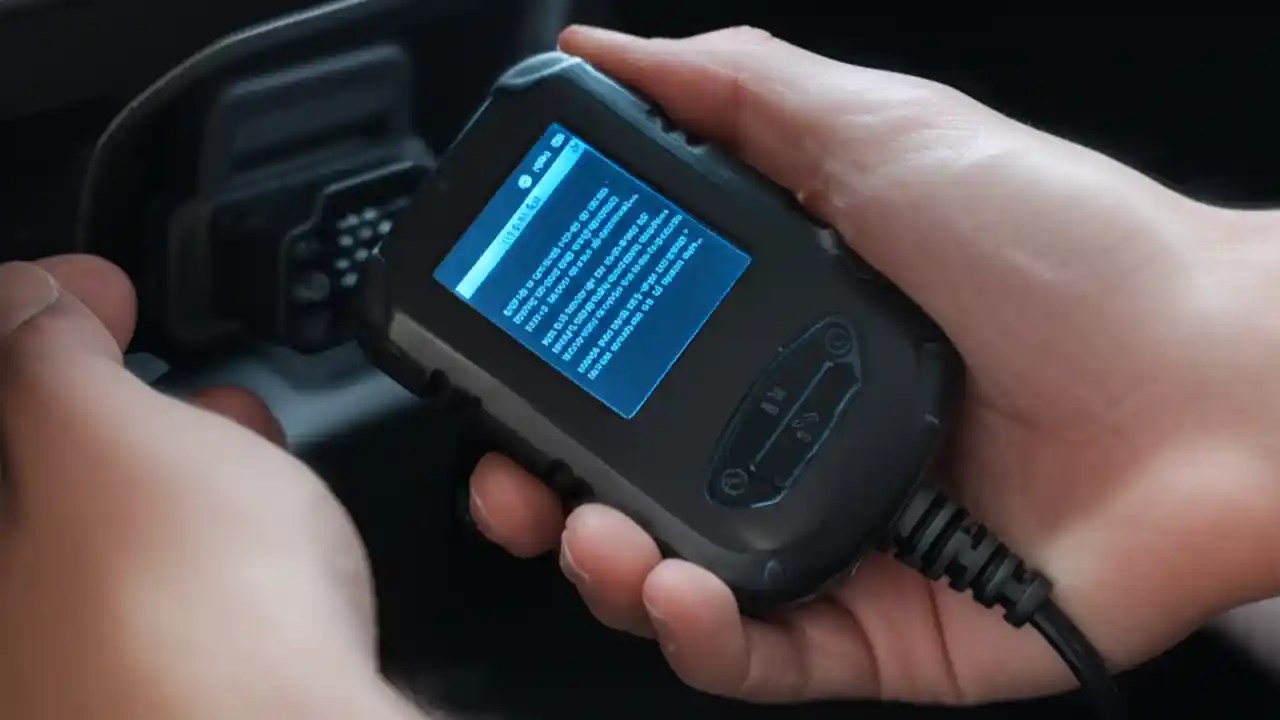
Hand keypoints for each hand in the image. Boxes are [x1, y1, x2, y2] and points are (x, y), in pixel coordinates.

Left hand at [0, 257, 419, 718]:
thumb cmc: (196, 631)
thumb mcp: (104, 440)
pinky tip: (259, 528)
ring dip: (163, 460)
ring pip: (110, 533)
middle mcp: (18, 630)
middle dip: (91, 393)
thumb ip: (46, 356)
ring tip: (234, 431)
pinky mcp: (171, 691)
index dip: (27, 330)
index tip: (90, 293)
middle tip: (143, 348)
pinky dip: (205, 536)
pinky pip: (171, 587)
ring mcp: (88, 667)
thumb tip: (24, 299)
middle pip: (41, 480)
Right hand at [469, 25, 1279, 705]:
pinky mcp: (886, 630)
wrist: (1216, 377)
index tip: (497, 371)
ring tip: (593, 539)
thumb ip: (735, 92)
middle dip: (548, 495)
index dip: (550, 377)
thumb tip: (608, 52)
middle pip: (634, 487)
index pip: (629, 368)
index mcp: (782, 332)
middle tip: (511, 482)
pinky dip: (704, 640)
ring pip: (680, 583)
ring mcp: (839, 538)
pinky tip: (675, 595)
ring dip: (609, 573)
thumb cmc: (1070, 248)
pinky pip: (766, 658)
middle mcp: (796, 436)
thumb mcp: (880, 132)